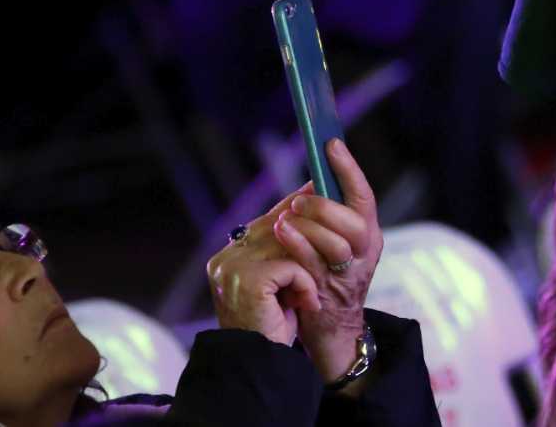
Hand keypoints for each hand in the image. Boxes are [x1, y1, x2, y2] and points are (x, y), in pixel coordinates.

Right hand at [206, 184, 322, 346]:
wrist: (260, 363)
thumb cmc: (272, 325)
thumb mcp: (275, 283)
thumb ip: (280, 251)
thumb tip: (304, 203)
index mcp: (226, 258)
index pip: (266, 219)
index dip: (294, 207)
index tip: (316, 192)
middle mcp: (224, 260)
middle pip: (279, 227)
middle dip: (309, 235)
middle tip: (330, 247)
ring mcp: (234, 268)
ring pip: (290, 246)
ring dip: (307, 271)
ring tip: (308, 295)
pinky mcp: (250, 280)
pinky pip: (293, 267)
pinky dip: (305, 286)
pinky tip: (305, 305)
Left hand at [270, 140, 385, 387]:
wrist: (332, 330)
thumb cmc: (328, 277)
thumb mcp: (338, 244)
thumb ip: (330, 218)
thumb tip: (312, 181)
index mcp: (369, 234)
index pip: (364, 195)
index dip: (348, 168)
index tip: (331, 143)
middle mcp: (364, 252)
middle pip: (353, 221)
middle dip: (324, 206)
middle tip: (299, 201)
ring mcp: (347, 275)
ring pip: (336, 244)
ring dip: (308, 226)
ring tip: (285, 218)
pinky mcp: (326, 293)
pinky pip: (311, 264)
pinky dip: (295, 245)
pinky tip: (281, 233)